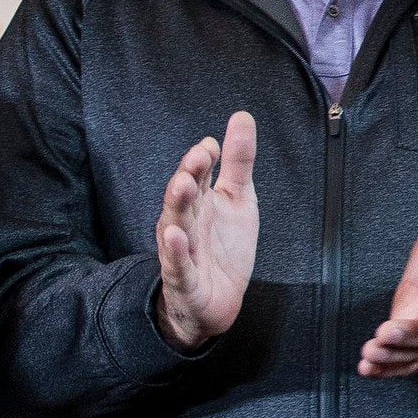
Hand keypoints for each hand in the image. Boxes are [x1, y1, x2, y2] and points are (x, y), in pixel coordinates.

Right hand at [154, 112, 259, 350]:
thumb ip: (237, 161)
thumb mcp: (237, 199)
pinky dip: (176, 252)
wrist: (217, 302)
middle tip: (199, 157)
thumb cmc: (222, 246)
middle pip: (183, 196)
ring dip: (178, 205)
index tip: (212, 145)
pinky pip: (178, 266)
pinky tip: (175, 236)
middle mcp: (185, 223)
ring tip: (182, 185)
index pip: (196, 175)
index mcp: (198, 202)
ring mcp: (182, 252)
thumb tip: (241, 116)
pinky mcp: (185, 281)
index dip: (202, 160)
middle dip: (189, 175)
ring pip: (175, 226)